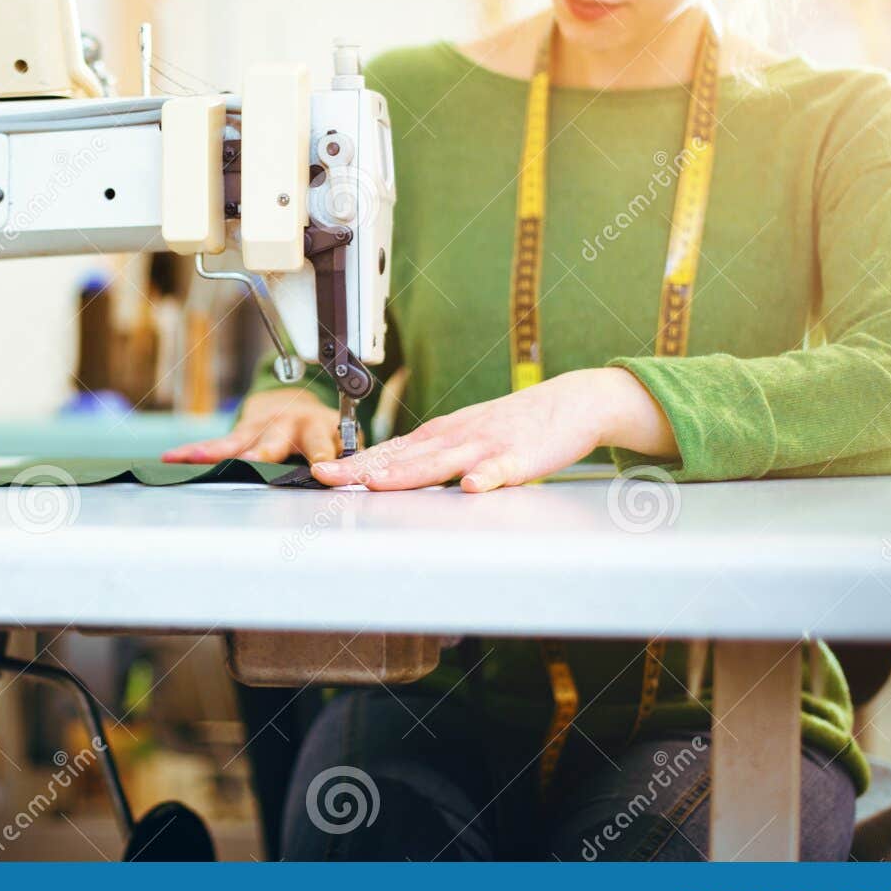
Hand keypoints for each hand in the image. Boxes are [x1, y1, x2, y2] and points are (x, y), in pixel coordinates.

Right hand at [163, 388, 339, 464]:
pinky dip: (195, 451)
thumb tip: (354, 480)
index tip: (318, 470)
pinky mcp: (242, 430)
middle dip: (262, 452)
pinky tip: (173, 458)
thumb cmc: (323, 431)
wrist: (298, 401)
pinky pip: (217, 443)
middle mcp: (287, 425)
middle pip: (273, 441)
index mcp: (318, 429)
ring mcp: (261, 427)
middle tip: (252, 461)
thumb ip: (347, 460)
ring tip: (196, 458)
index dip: (321, 456)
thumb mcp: (343, 441)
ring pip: (237, 441)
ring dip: (216, 451)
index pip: (322, 444)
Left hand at [309, 368, 676, 491]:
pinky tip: (471, 488)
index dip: (353, 462)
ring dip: (407, 473)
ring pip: (440, 461)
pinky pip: (499, 469)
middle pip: (401, 456)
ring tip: (376, 483)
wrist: (571, 402)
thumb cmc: (514, 424)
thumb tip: (389, 471)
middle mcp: (455, 437)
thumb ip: (430, 455)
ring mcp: (485, 445)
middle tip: (325, 478)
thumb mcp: (465, 435)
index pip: (388, 450)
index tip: (319, 473)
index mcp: (440, 435)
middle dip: (361, 468)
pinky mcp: (519, 456)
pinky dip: (484, 477)